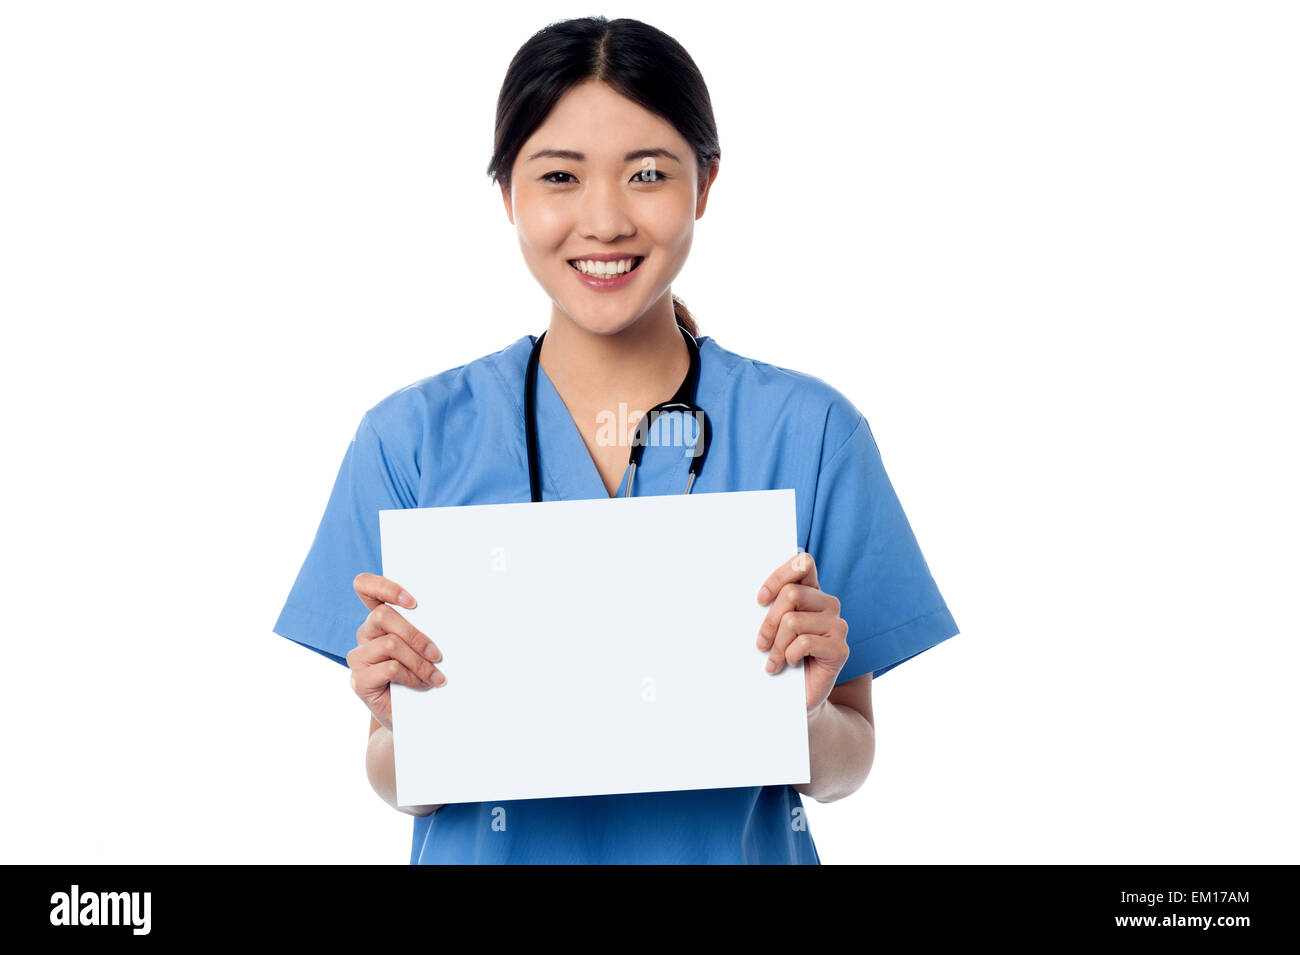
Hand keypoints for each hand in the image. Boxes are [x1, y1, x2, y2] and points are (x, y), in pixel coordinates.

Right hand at [347, 573, 443, 731]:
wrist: (412, 717)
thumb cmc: (422, 675)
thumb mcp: (423, 648)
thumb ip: (424, 628)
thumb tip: (452, 615)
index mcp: (379, 620)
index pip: (365, 587)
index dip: (384, 587)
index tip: (413, 602)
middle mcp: (365, 635)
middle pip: (382, 616)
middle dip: (415, 634)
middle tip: (438, 654)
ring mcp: (358, 658)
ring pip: (390, 644)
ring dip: (419, 661)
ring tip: (436, 676)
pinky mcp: (359, 681)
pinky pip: (389, 668)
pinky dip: (412, 676)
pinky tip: (422, 685)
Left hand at [755, 552, 848, 713]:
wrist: (797, 698)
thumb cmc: (781, 658)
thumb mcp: (773, 628)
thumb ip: (771, 607)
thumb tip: (756, 597)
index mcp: (812, 592)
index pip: (803, 563)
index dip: (779, 577)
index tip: (760, 600)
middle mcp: (829, 605)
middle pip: (791, 594)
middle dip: (769, 621)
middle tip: (761, 643)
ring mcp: (838, 626)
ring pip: (793, 621)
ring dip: (776, 645)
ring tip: (774, 660)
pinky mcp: (841, 649)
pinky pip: (803, 643)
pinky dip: (789, 656)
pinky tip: (790, 665)